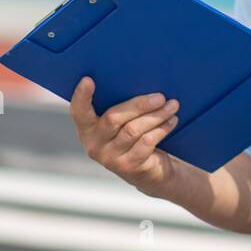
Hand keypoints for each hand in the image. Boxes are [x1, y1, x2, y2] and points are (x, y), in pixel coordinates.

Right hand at [71, 76, 179, 192]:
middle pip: (113, 118)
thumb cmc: (134, 136)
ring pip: (133, 130)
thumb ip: (122, 107)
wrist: (149, 171)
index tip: (88, 80)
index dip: (81, 96)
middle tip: (160, 96)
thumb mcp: (123, 122)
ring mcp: (110, 158)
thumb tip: (140, 80)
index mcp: (87, 129)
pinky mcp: (128, 166)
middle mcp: (94, 144)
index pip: (79, 112)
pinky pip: (146, 142)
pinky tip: (172, 121)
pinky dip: (161, 129)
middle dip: (139, 104)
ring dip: (156, 115)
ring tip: (172, 105)